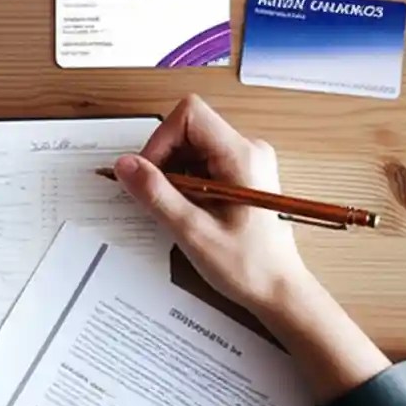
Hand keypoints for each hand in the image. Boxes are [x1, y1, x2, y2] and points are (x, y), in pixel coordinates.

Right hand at [115, 95, 389, 401]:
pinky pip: (200, 162)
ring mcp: (245, 160)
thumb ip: (156, 194)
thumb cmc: (249, 266)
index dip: (160, 139)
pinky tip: (191, 212)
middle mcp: (247, 150)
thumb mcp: (193, 232)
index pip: (190, 114)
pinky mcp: (240, 174)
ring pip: (190, 146)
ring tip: (183, 212)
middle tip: (163, 200)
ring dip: (174, 175)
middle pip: (187, 129)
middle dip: (164, 160)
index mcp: (242, 156)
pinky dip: (185, 183)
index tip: (151, 175)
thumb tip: (125, 165)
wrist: (279, 290)